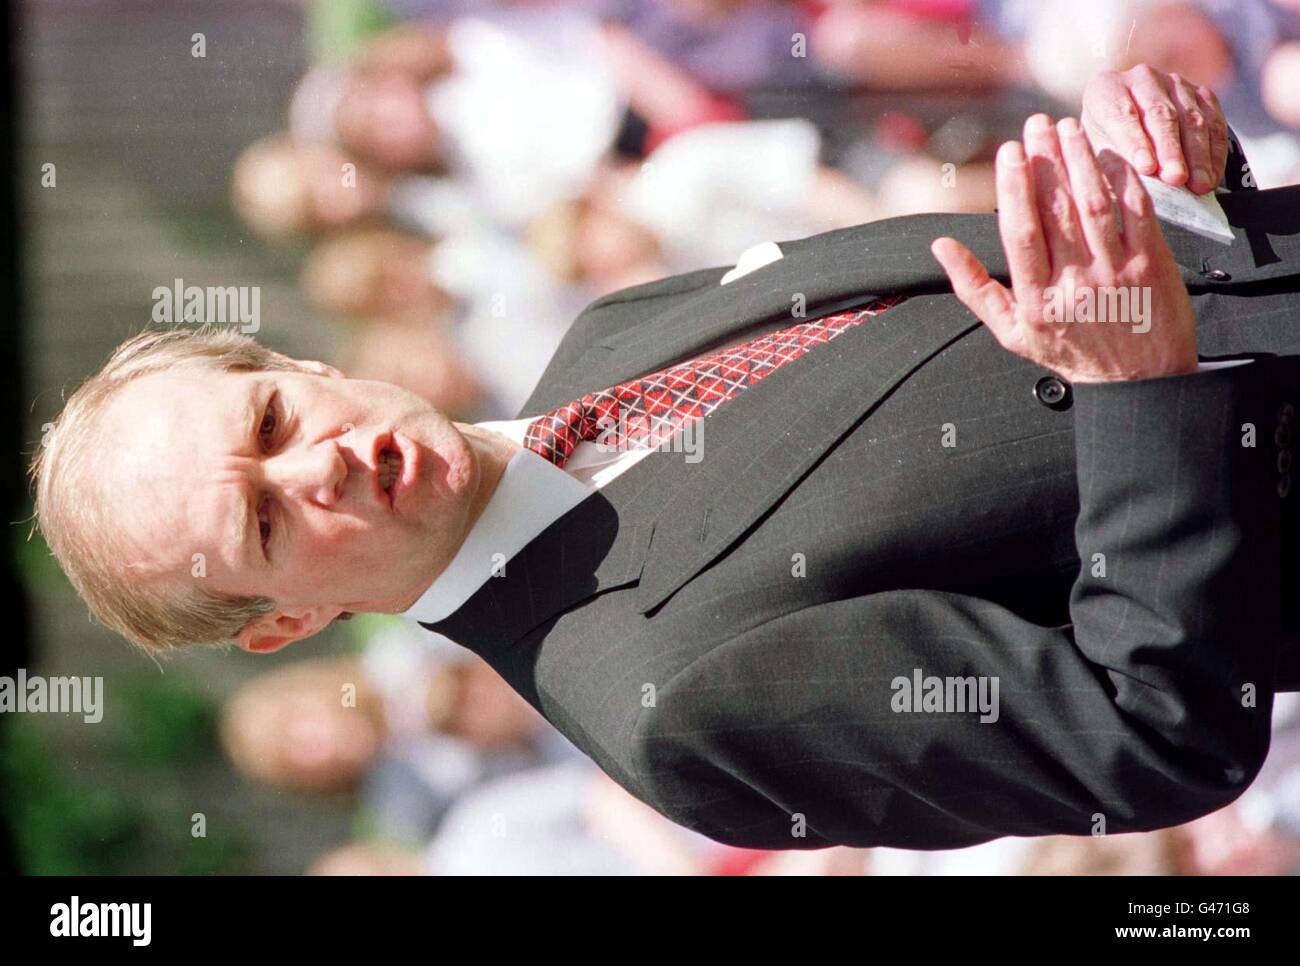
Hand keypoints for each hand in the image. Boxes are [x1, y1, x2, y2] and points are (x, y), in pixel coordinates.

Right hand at [931, 114, 1197, 383]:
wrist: (1140, 381)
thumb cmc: (1072, 353)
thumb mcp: (1011, 332)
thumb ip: (973, 288)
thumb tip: (940, 247)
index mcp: (1036, 299)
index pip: (1020, 232)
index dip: (1013, 187)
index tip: (1010, 152)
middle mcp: (1074, 284)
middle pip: (1056, 210)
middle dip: (1046, 160)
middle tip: (1038, 125)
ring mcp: (1116, 273)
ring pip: (1095, 204)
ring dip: (1081, 159)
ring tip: (1070, 127)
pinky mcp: (1152, 265)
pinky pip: (1137, 212)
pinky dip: (1123, 179)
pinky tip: (1109, 155)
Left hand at [1082, 65, 1228, 194]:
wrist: (1128, 132)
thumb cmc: (1106, 147)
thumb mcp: (1098, 155)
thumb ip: (1111, 167)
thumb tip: (1130, 189)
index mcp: (1106, 88)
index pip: (1122, 114)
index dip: (1135, 142)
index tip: (1146, 168)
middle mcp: (1142, 78)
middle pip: (1161, 114)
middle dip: (1170, 150)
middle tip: (1176, 178)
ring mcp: (1175, 83)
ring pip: (1191, 118)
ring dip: (1198, 155)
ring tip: (1199, 185)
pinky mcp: (1201, 94)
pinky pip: (1215, 122)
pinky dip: (1215, 152)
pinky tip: (1213, 176)